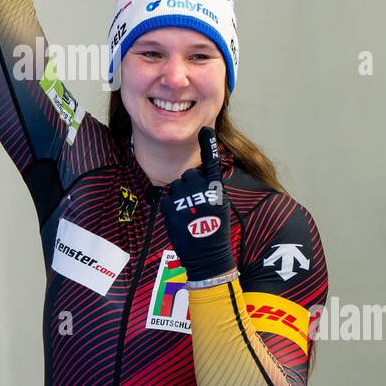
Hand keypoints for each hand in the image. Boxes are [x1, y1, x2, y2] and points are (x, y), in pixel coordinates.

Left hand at [159, 127, 236, 287]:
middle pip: (188, 175)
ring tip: (188, 215)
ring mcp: (184, 197)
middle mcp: (200, 189)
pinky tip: (180, 221)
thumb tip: (200, 178)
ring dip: (179, 197)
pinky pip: (166, 199)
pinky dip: (170, 208)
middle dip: (189, 186)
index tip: (206, 129)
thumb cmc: (215, 233)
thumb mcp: (220, 206)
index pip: (211, 162)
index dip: (209, 144)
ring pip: (176, 186)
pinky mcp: (170, 206)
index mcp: (215, 188)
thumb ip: (210, 189)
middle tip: (194, 205)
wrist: (208, 256)